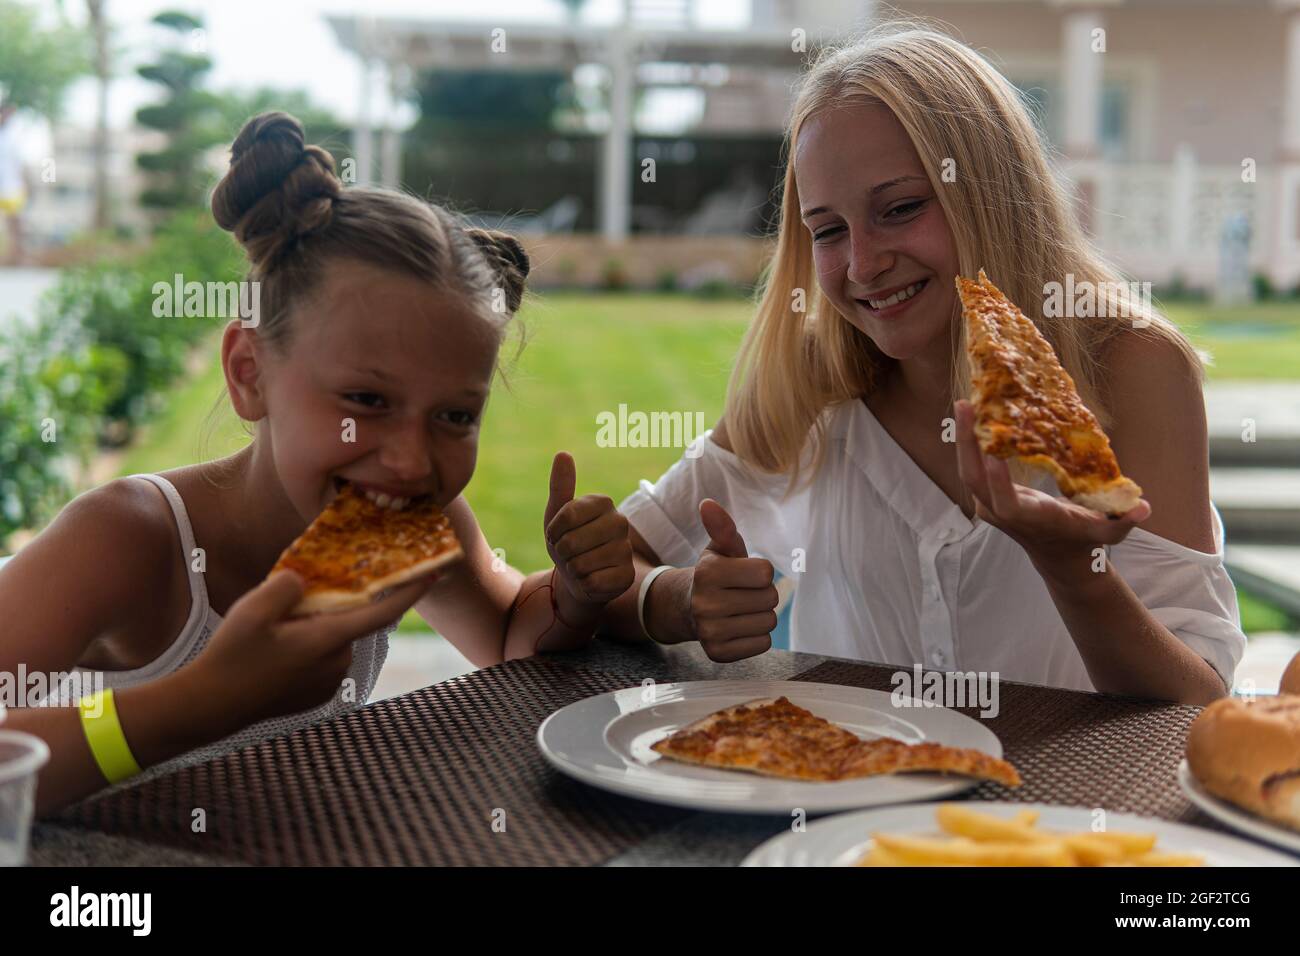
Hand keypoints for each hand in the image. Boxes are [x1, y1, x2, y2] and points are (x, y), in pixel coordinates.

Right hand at [190, 570, 432, 734]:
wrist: (211, 705)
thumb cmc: (233, 655)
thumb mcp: (254, 608)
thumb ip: (287, 585)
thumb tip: (304, 582)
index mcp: (330, 640)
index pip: (383, 612)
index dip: (411, 591)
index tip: (435, 572)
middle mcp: (339, 662)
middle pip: (348, 620)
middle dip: (330, 606)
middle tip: (292, 603)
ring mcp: (330, 682)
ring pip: (333, 638)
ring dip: (315, 628)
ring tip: (274, 631)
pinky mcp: (317, 694)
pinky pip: (322, 658)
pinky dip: (307, 648)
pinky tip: (274, 651)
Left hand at [544, 451, 634, 607]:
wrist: (578, 576)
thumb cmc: (567, 541)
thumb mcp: (557, 514)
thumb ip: (560, 485)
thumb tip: (563, 454)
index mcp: (603, 502)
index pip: (567, 515)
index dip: (554, 530)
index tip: (558, 534)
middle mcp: (621, 522)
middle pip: (572, 542)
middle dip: (562, 552)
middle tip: (570, 552)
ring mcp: (626, 549)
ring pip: (580, 564)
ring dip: (573, 569)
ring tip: (580, 565)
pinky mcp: (626, 575)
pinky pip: (592, 582)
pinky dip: (584, 584)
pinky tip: (592, 579)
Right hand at [689, 498, 777, 661]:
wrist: (687, 609)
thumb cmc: (714, 574)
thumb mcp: (719, 549)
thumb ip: (722, 527)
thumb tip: (708, 504)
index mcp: (707, 573)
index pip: (766, 573)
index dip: (759, 572)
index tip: (742, 575)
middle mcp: (704, 603)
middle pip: (770, 599)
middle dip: (762, 594)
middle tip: (741, 594)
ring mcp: (710, 632)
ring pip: (768, 623)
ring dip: (760, 615)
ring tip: (739, 610)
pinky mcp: (718, 653)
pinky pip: (762, 644)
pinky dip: (756, 636)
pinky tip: (737, 627)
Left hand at [953, 399, 1150, 574]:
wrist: (1060, 557)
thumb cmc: (1085, 539)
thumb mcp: (1109, 532)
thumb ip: (1125, 520)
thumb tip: (1143, 508)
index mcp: (1031, 518)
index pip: (1006, 504)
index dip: (997, 482)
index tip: (993, 454)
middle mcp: (1002, 513)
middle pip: (974, 480)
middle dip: (967, 444)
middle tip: (965, 406)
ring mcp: (989, 505)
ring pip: (968, 471)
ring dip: (965, 438)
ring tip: (964, 404)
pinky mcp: (984, 496)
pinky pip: (973, 468)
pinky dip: (971, 443)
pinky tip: (974, 416)